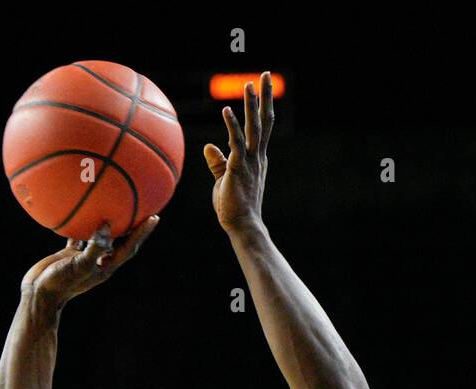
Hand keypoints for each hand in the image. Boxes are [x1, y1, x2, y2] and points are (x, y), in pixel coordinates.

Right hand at [20, 217, 158, 313]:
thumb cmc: (61, 283)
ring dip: (108, 223)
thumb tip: (107, 225)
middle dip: (131, 226)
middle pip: (120, 241)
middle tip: (141, 206)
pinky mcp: (69, 254)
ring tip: (114, 204)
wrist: (39, 294)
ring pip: (100, 237)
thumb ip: (95, 247)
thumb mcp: (80, 265)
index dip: (142, 233)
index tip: (154, 217)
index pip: (130, 247)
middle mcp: (98, 261)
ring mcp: (84, 258)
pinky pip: (79, 236)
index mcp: (106, 267)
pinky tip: (81, 210)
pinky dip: (81, 224)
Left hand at [204, 71, 272, 235]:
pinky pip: (236, 143)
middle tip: (266, 74)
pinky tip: (227, 110)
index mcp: (257, 158)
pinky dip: (231, 125)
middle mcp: (257, 156)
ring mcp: (250, 162)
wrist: (242, 226)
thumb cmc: (233, 206)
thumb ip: (218, 161)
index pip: (262, 127)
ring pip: (254, 128)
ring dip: (252, 105)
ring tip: (250, 84)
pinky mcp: (238, 168)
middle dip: (265, 97)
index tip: (262, 87)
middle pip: (264, 121)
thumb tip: (209, 145)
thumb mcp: (224, 179)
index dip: (262, 106)